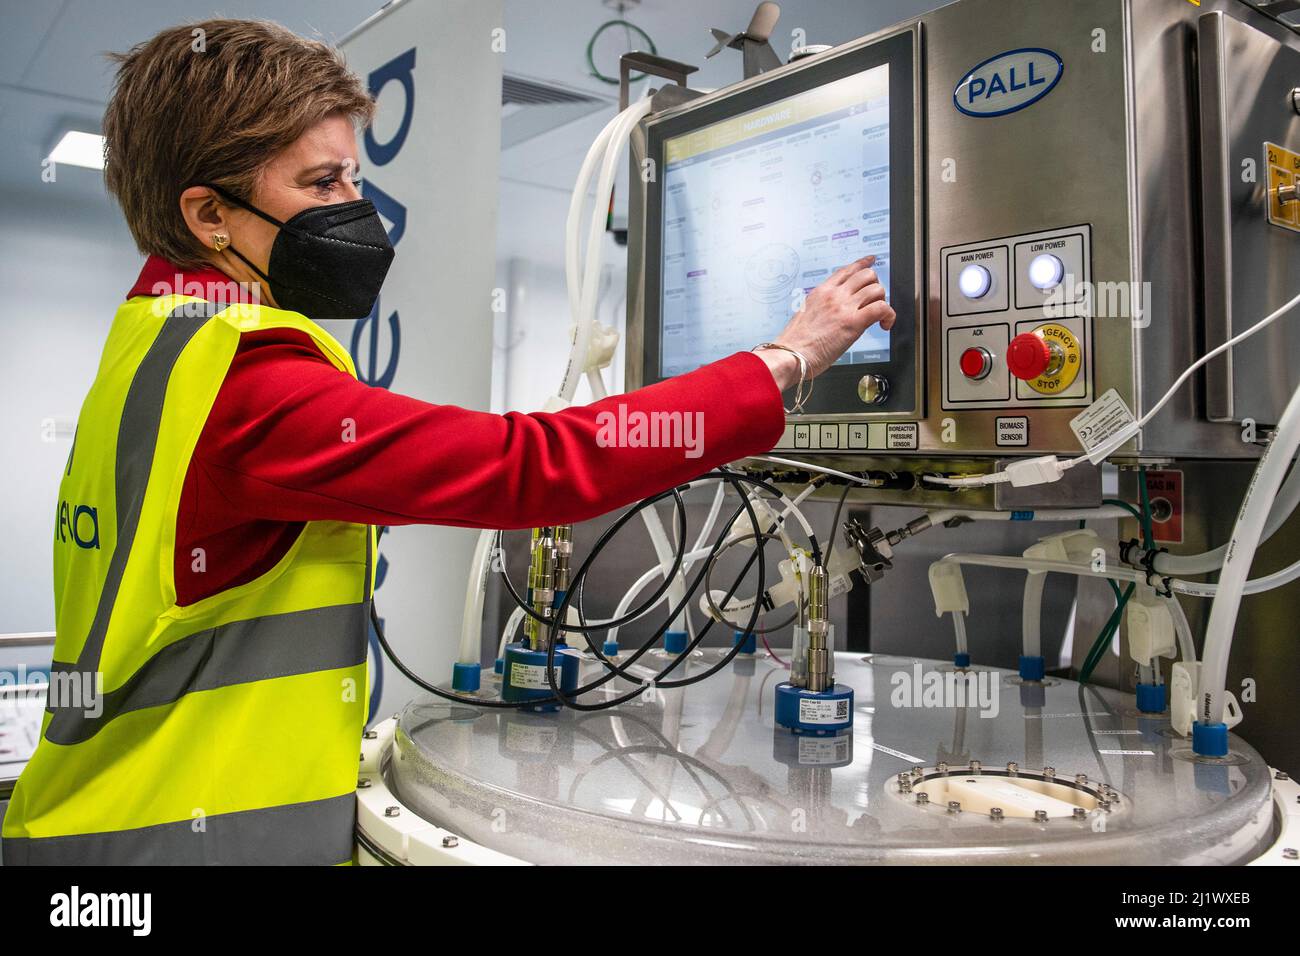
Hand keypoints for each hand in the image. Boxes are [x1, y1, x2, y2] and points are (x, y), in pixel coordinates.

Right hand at [754, 255, 895, 390]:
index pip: (846, 270)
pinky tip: (884, 325)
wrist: (789, 355)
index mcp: (821, 292)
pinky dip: (889, 316)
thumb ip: (820, 308)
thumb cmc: (794, 343)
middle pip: (866, 275)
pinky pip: (881, 308)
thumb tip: (831, 313)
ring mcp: (844, 307)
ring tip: (879, 317)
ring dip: (883, 302)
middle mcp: (833, 295)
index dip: (863, 264)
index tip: (871, 261)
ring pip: (877, 289)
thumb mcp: (804, 315)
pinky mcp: (853, 322)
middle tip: (874, 302)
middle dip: (875, 287)